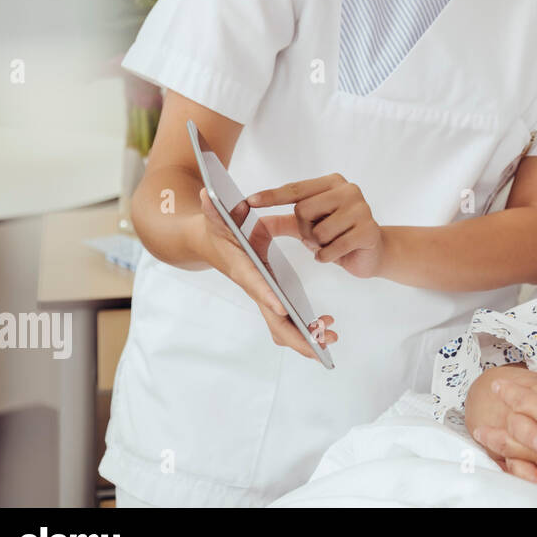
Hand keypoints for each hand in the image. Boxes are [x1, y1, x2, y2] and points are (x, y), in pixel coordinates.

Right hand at [196, 187, 337, 359]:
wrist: (205, 242)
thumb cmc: (215, 229)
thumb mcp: (215, 215)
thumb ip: (214, 206)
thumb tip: (206, 192)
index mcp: (243, 268)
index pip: (254, 284)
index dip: (267, 295)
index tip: (283, 307)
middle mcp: (254, 288)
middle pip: (272, 320)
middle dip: (296, 336)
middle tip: (322, 343)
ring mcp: (262, 296)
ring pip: (282, 327)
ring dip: (305, 338)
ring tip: (332, 336)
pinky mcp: (269, 297)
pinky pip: (287, 321)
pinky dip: (305, 329)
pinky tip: (325, 325)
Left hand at [245, 173, 383, 278]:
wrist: (372, 251)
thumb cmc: (339, 234)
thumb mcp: (308, 226)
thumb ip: (284, 222)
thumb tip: (258, 221)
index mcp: (332, 183)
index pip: (295, 189)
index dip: (272, 196)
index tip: (250, 201)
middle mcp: (348, 190)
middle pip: (303, 211)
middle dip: (305, 230)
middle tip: (321, 234)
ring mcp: (361, 209)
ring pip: (318, 232)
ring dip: (319, 245)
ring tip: (333, 242)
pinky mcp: (368, 231)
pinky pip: (332, 248)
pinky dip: (327, 256)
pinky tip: (338, 253)